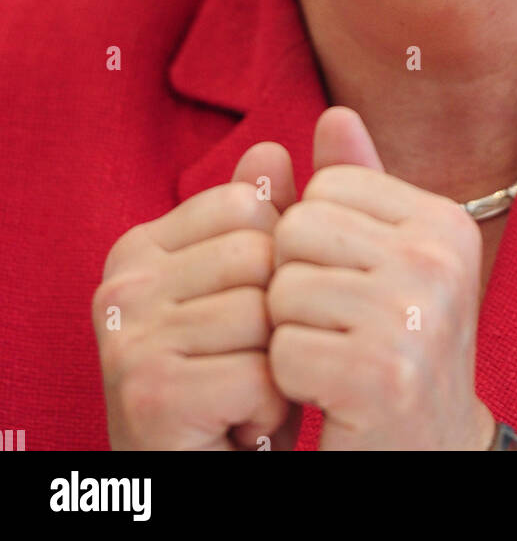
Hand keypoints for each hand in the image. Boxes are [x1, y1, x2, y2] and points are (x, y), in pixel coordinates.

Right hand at [92, 142, 301, 449]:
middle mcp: (123, 283)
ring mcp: (128, 337)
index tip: (250, 319)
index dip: (276, 262)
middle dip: (281, 316)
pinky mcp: (149, 393)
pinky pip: (261, 374)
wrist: (194, 482)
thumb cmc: (232, 387)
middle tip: (251, 364)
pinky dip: (271, 410)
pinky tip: (241, 427)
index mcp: (141, 246)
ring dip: (280, 366)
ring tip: (246, 396)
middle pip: (261, 253)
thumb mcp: (252, 293)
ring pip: (265, 312)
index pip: (249, 202)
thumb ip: (267, 218)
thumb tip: (274, 145)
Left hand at [266, 106, 495, 450]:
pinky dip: (292, 381)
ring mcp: (416, 316)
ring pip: (282, 291)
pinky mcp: (383, 375)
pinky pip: (282, 350)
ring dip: (290, 335)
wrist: (428, 454)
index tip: (353, 287)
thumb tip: (334, 114)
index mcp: (444, 223)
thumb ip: (358, 189)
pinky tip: (332, 395)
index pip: (326, 186)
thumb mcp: (387, 261)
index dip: (316, 240)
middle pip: (296, 231)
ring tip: (335, 359)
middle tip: (339, 328)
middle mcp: (440, 260)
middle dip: (295, 284)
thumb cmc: (396, 351)